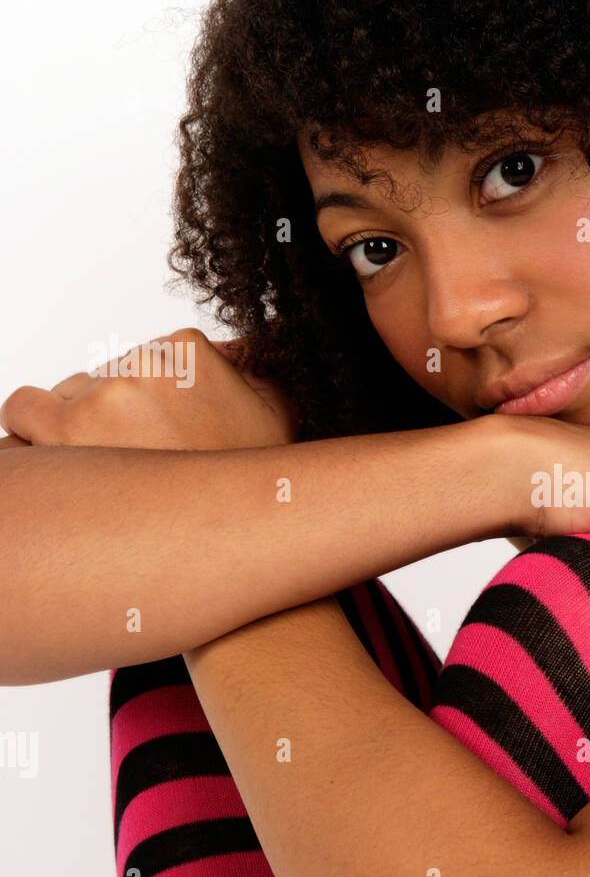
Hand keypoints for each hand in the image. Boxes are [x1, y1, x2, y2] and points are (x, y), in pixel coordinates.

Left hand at [0, 328, 298, 449]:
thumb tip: (232, 348)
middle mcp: (145, 362)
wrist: (252, 529)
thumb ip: (248, 364)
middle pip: (100, 377)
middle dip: (114, 416)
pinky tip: (61, 459)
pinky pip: (21, 413)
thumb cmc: (257, 477)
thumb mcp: (277, 407)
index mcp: (187, 348)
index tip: (165, 432)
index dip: (152, 399)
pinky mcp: (70, 429)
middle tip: (142, 458)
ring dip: (78, 428)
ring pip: (61, 397)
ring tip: (115, 469)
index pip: (144, 357)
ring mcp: (106, 395)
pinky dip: (31, 432)